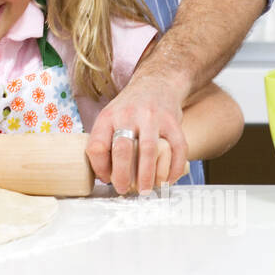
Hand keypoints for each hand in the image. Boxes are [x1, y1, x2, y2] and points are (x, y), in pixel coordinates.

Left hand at [86, 74, 188, 193]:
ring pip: (149, 150)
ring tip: (146, 190)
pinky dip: (173, 168)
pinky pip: (176, 149)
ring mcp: (153, 117)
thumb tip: (103, 176)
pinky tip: (168, 180)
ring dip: (147, 175)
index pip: (98, 145)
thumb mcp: (110, 117)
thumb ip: (104, 142)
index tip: (106, 179)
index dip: (99, 167)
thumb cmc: (130, 108)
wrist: (158, 83)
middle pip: (122, 149)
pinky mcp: (173, 122)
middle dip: (122, 175)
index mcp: (109, 116)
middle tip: (124, 190)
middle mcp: (130, 115)